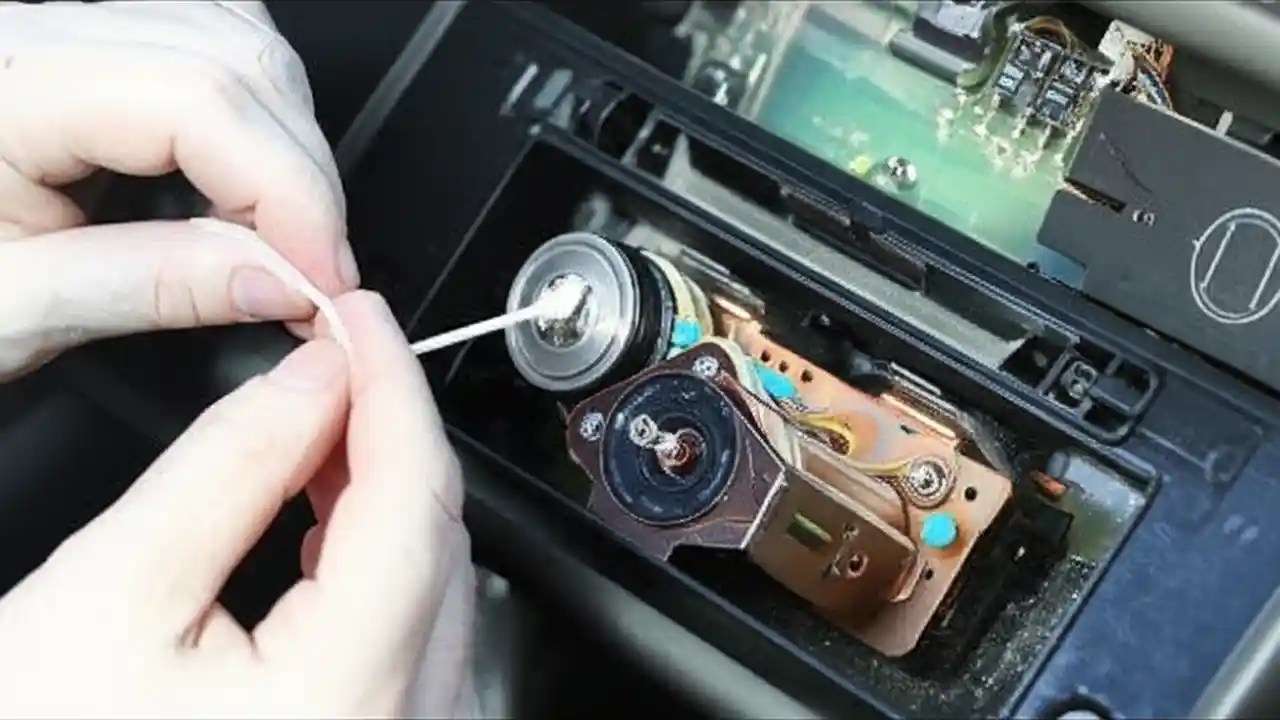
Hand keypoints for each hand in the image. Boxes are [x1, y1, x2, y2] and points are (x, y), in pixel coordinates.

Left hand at [0, 1, 355, 379]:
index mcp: (4, 85)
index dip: (288, 192)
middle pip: (237, 63)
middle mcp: (32, 31)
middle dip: (301, 177)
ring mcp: (61, 23)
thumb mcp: (12, 307)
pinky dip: (257, 102)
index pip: (199, 102)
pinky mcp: (87, 40)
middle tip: (314, 271)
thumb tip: (281, 280)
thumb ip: (154, 284)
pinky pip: (212, 32)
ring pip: (239, 37)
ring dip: (287, 139)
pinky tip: (252, 168)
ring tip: (283, 228)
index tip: (323, 275)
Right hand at [0, 292, 474, 717]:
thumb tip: (314, 379)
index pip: (414, 492)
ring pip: (436, 577)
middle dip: (389, 426)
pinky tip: (333, 514)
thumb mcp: (110, 596)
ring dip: (386, 486)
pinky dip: (380, 552)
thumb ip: (228, 470)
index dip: (389, 382)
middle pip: (438, 533)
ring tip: (325, 417)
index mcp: (351, 690)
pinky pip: (417, 627)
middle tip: (336, 351)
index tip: (358, 315)